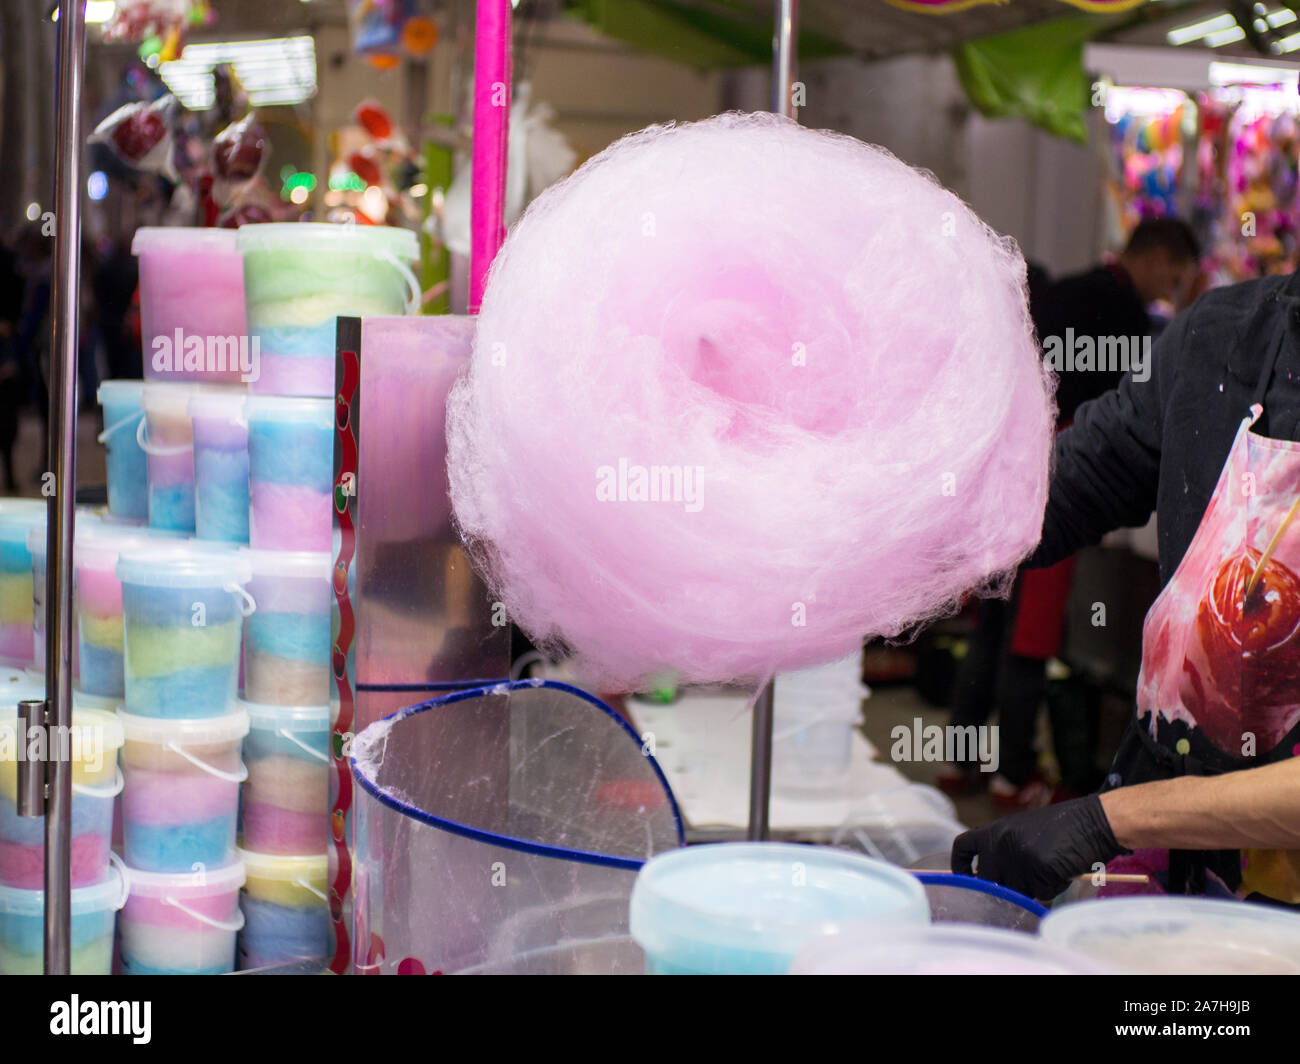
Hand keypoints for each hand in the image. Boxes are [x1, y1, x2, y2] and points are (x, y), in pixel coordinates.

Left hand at [950, 795, 1124, 899]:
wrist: (1095, 821)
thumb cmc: (1063, 827)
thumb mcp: (1023, 831)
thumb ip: (1003, 850)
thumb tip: (988, 878)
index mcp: (994, 831)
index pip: (962, 847)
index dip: (960, 866)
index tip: (965, 878)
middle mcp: (1001, 844)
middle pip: (989, 880)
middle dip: (1007, 885)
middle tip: (1031, 875)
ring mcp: (1018, 857)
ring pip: (1016, 891)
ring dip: (1033, 888)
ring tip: (1050, 868)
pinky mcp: (1039, 869)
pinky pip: (1040, 894)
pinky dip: (1052, 888)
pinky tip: (1062, 871)